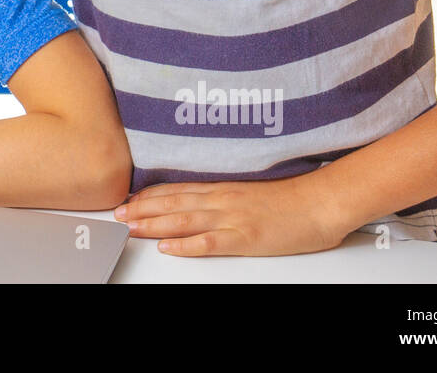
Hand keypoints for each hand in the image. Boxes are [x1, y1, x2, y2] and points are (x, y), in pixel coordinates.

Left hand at [113, 172, 353, 256]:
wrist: (320, 202)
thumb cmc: (291, 199)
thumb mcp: (250, 193)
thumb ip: (225, 197)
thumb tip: (202, 202)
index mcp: (223, 188)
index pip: (177, 190)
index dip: (149, 196)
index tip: (128, 200)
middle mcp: (222, 200)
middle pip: (173, 204)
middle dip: (142, 209)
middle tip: (116, 214)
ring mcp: (232, 218)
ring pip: (184, 220)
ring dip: (153, 224)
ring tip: (130, 227)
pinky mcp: (246, 237)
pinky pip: (210, 242)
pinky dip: (186, 245)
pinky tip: (168, 248)